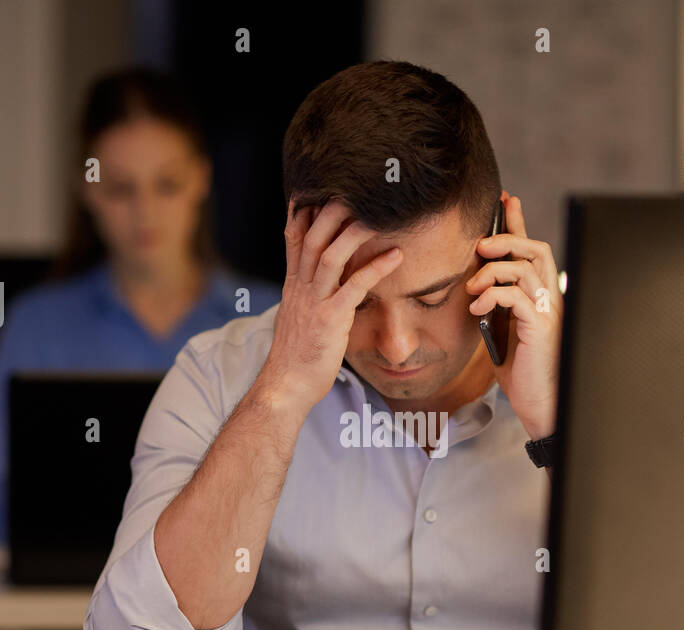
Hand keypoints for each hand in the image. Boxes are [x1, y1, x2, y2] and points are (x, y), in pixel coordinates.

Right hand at [257, 198, 402, 411]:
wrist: (287, 386)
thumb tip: (316, 287)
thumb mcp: (297, 319)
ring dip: (355, 232)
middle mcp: (300, 289)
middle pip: (311, 238)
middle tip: (355, 189)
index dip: (305, 211)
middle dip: (331, 211)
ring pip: (330, 255)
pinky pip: (355, 286)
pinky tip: (397, 256)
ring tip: (380, 215)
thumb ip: (307, 297)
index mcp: (292, 286)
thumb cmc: (296, 357)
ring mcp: (313, 302)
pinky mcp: (330, 319)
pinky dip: (376, 268)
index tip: (319, 189)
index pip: (294, 239)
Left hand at [466, 191, 562, 439]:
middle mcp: (550, 297)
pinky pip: (516, 297)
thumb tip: (477, 290)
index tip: (504, 199)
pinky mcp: (541, 327)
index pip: (531, 250)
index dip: (518, 222)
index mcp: (540, 296)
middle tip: (479, 246)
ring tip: (473, 287)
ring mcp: (548, 311)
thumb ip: (497, 308)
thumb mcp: (504, 333)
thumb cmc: (523, 372)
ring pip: (524, 268)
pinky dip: (493, 297)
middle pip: (534, 249)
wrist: (540, 405)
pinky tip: (478, 310)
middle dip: (505, 238)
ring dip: (493, 270)